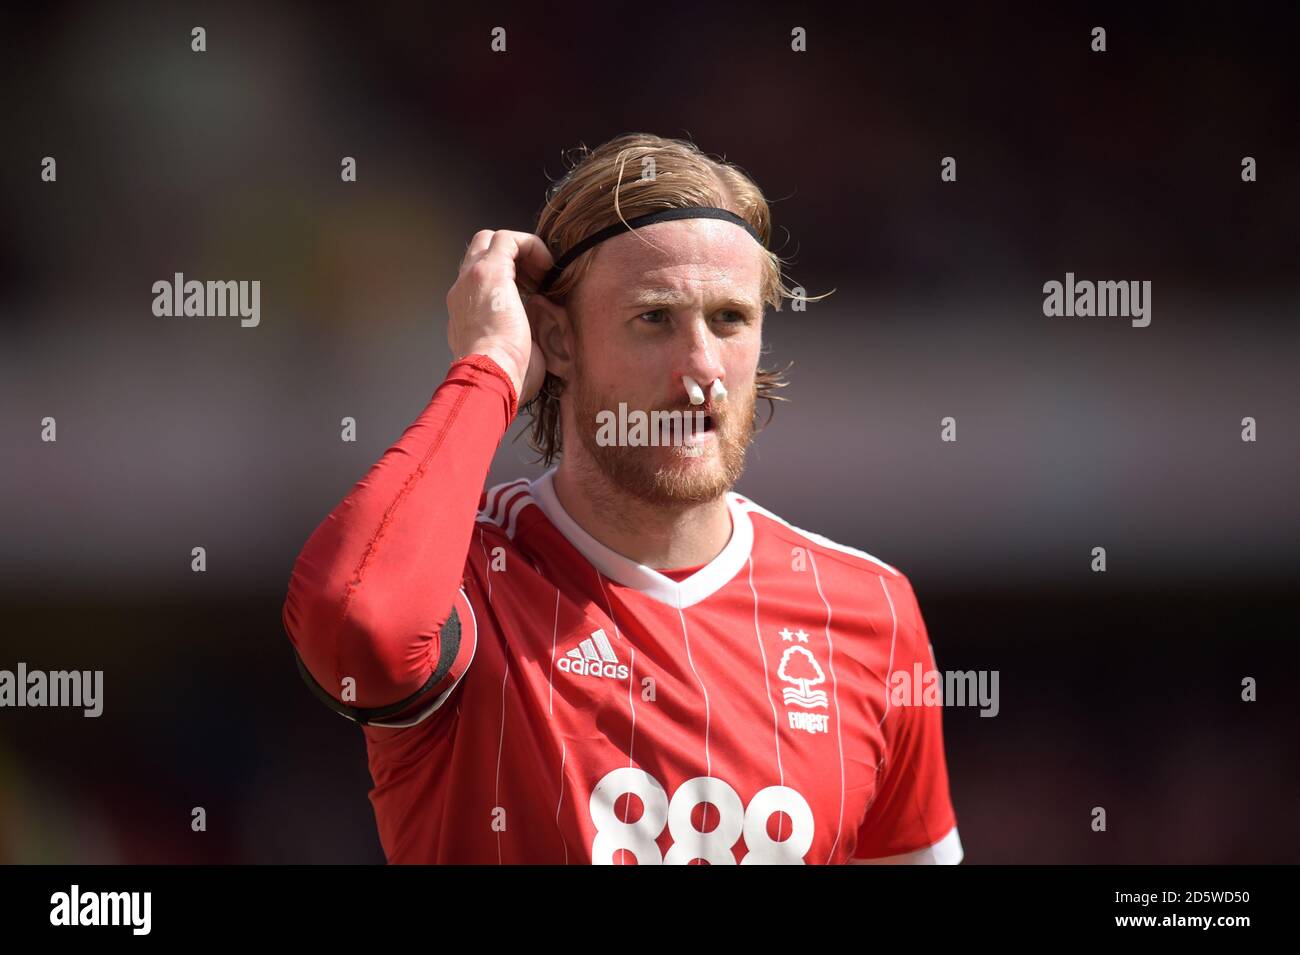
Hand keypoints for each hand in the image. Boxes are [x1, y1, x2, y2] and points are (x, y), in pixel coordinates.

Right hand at [446, 229, 552, 404]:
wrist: (490, 379)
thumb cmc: (506, 378)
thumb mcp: (513, 353)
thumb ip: (522, 334)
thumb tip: (544, 328)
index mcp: (465, 314)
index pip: (481, 279)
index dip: (511, 277)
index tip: (535, 292)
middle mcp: (462, 292)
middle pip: (481, 252)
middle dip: (513, 257)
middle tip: (539, 279)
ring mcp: (470, 279)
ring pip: (492, 241)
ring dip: (523, 251)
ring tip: (545, 273)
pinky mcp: (488, 272)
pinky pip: (508, 239)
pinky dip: (531, 245)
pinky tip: (546, 267)